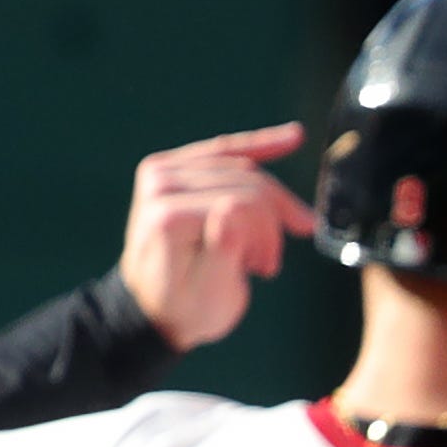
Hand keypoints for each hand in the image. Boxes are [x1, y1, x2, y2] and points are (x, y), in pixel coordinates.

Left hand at [119, 126, 316, 351]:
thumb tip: (234, 208)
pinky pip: (223, 150)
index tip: (267, 268)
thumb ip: (222, 252)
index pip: (242, 202)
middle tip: (268, 261)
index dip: (267, 233)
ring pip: (241, 168)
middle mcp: (159, 185)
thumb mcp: (210, 295)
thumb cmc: (185, 307)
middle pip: (245, 181)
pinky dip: (260, 145)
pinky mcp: (171, 166)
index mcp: (167, 216)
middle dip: (270, 220)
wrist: (153, 308)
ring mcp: (162, 172)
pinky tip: (293, 137)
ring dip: (269, 203)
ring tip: (265, 245)